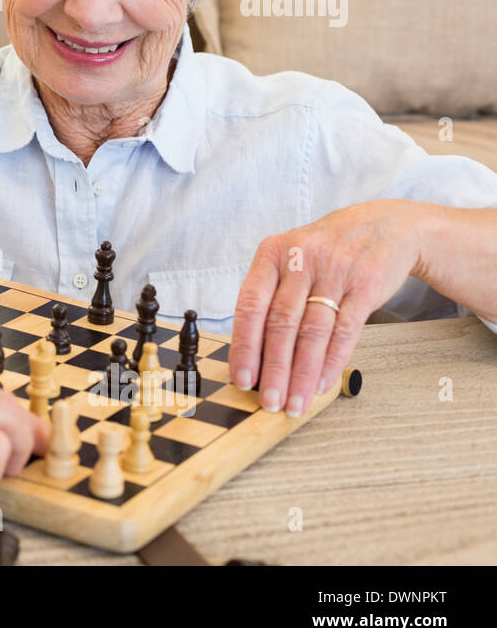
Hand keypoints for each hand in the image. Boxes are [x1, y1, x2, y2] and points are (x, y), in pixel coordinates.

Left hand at [229, 200, 423, 416]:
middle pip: (281, 324)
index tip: (242, 378)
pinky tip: (320, 384)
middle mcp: (301, 260)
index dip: (244, 346)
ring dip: (301, 373)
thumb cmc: (325, 250)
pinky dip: (331, 362)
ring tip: (293, 402)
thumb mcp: (290, 257)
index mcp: (272, 253)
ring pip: (312, 332)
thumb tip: (251, 352)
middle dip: (273, 369)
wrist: (384, 225)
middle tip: (268, 401)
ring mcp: (335, 272)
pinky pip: (345, 331)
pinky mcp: (365, 286)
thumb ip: (271, 295)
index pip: (251, 305)